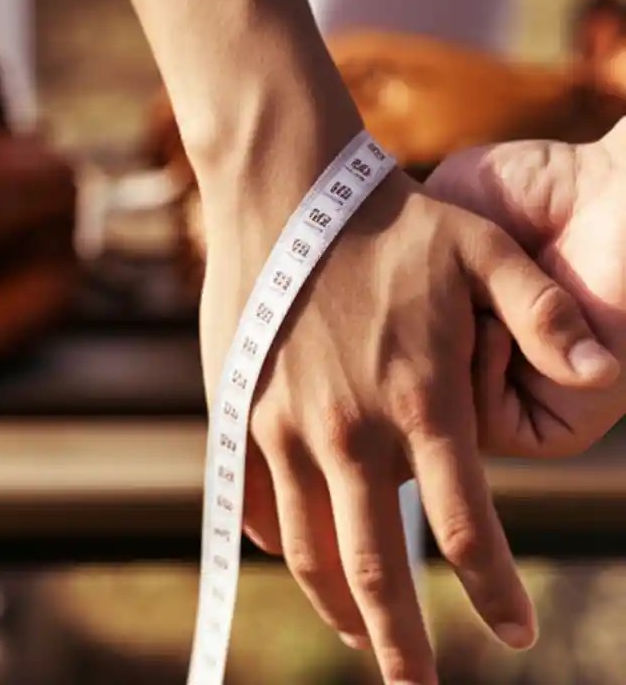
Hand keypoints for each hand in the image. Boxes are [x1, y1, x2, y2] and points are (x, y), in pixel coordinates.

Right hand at [204, 170, 616, 683]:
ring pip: (306, 547)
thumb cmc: (390, 218)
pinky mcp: (238, 410)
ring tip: (360, 637)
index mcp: (418, 401)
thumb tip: (606, 370)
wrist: (282, 188)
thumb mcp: (484, 251)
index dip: (493, 590)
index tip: (512, 636)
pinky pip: (251, 501)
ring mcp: (283, 424)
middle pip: (372, 567)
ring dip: (337, 603)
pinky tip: (294, 561)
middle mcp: (348, 429)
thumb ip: (545, 316)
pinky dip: (274, 544)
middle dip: (399, 645)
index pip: (463, 525)